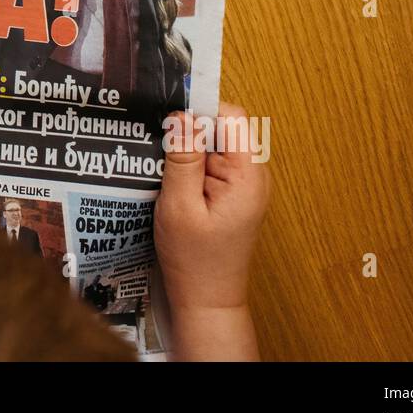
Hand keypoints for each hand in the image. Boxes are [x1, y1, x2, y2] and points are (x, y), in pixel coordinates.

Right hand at [155, 104, 269, 359]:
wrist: (206, 300)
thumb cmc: (194, 260)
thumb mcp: (180, 205)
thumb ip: (183, 157)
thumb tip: (182, 115)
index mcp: (248, 175)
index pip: (232, 116)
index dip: (200, 111)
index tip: (170, 121)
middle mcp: (252, 176)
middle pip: (221, 129)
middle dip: (188, 135)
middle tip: (159, 154)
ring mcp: (243, 186)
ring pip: (212, 147)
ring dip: (186, 154)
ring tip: (164, 177)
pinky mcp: (232, 195)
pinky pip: (210, 166)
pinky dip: (188, 169)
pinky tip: (171, 187)